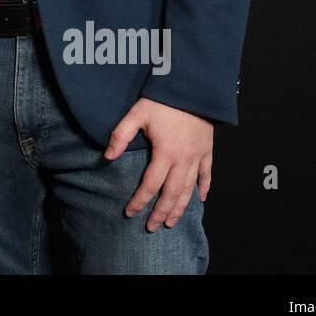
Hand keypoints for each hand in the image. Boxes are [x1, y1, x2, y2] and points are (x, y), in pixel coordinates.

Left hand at [105, 97, 212, 231]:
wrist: (193, 88)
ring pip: (189, 190)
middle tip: (152, 227)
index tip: (129, 212)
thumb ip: (121, 135)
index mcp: (165, 153)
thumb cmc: (163, 100)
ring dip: (180, 208)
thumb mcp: (137, 114)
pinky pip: (207, 175)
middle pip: (171, 194)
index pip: (150, 184)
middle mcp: (183, 160)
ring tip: (172, 222)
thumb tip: (108, 157)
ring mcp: (198, 157)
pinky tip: (200, 200)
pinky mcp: (208, 151)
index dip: (139, 201)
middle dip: (161, 213)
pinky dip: (204, 188)